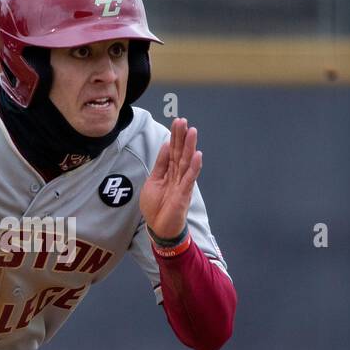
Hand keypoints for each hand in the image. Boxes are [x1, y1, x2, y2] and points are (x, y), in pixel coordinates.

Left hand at [140, 117, 200, 239]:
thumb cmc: (156, 207)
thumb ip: (160, 165)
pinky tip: (197, 155)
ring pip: (186, 162)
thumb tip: (164, 146)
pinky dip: (193, 167)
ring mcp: (182, 184)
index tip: (178, 122)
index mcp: (168, 172)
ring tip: (193, 132)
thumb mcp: (153, 181)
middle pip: (180, 153)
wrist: (159, 228)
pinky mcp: (184, 194)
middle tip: (183, 121)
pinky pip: (189, 179)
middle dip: (182, 137)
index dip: (174, 137)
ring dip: (190, 147)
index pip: (172, 151)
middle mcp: (177, 175)